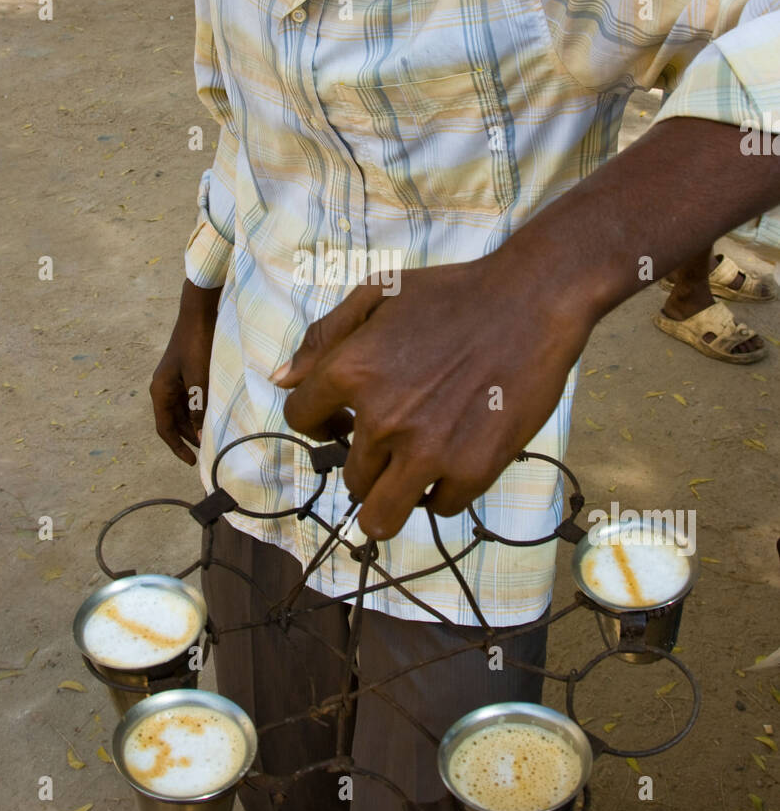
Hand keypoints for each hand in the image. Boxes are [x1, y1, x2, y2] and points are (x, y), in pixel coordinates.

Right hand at [150, 281, 220, 466]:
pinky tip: (214, 415)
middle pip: (173, 422)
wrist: (199, 314)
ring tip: (212, 436)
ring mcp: (174, 380)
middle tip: (208, 451)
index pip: (165, 428)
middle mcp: (163, 388)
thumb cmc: (196, 344)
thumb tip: (198, 435)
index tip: (192, 461)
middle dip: (188, 438)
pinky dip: (199, 410)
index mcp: (160, 391)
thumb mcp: (198, 379)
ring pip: (183, 411)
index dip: (177, 447)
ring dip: (194, 425)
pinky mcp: (185, 373)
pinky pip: (190, 399)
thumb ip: (197, 408)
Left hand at [273, 241, 593, 540]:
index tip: (343, 420)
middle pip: (349, 476)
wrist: (530, 302)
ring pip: (380, 516)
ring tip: (411, 476)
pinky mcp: (471, 469)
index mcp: (351, 370)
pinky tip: (457, 458)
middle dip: (368, 461)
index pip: (301, 420)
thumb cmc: (452, 294)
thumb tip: (281, 380)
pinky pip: (439, 507)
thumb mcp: (377, 294)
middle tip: (400, 437)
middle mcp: (382, 418)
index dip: (320, 421)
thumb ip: (324, 337)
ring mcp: (427, 449)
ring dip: (391, 499)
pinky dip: (445, 491)